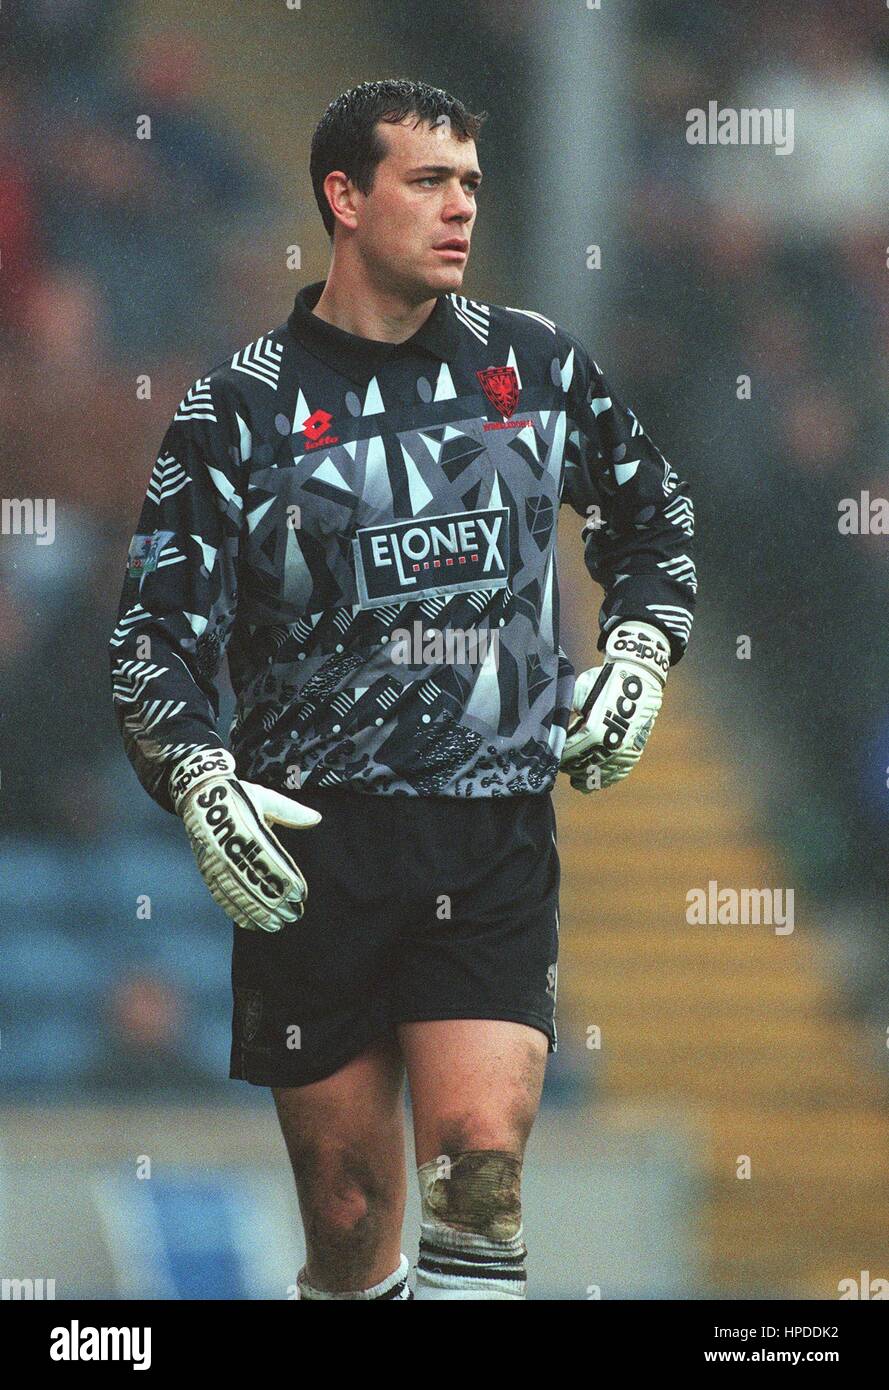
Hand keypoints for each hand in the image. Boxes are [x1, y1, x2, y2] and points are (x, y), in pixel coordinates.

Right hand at [169, 748, 321, 930]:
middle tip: (293, 915)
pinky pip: (220, 895)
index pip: (270, 863)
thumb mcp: (265, 798)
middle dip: (275, 903)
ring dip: (257, 913)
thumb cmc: (237, 795)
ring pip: (238, 894)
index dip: (285, 881)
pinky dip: (235, 911)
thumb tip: (317, 818)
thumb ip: (291, 812)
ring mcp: (215, 862)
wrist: (198, 794)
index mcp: (246, 831)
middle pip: (254, 884)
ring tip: (275, 925)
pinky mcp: (206, 870)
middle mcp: (229, 850)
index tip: (301, 895)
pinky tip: (249, 923)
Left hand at [560, 621, 669, 791]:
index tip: (551, 754)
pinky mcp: (635, 753)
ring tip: (575, 778)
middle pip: (583, 767)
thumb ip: (566, 713)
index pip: (569, 754)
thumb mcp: (578, 692)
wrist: (640, 678)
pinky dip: (605, 778)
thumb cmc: (605, 681)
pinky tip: (594, 780)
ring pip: (600, 775)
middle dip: (570, 766)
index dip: (558, 755)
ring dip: (585, 776)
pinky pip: (618, 774)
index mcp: (594, 733)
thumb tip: (552, 726)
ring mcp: (625, 752)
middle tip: (561, 763)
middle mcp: (611, 747)